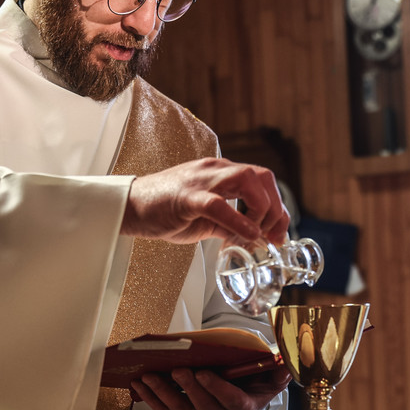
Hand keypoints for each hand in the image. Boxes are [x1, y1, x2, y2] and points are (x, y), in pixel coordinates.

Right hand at [121, 157, 289, 244]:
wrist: (130, 207)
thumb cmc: (164, 210)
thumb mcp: (206, 218)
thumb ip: (230, 224)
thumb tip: (254, 239)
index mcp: (221, 173)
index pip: (262, 179)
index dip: (278, 206)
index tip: (279, 232)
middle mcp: (215, 170)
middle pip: (262, 176)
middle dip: (274, 207)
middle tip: (271, 235)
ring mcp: (201, 180)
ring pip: (247, 181)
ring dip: (260, 210)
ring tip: (256, 234)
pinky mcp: (187, 196)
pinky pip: (220, 204)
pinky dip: (239, 220)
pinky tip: (247, 235)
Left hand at [132, 366, 291, 409]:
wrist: (242, 394)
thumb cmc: (253, 382)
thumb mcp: (270, 377)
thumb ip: (278, 372)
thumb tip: (286, 364)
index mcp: (244, 408)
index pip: (231, 400)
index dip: (217, 388)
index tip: (204, 373)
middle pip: (203, 406)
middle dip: (188, 387)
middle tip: (177, 369)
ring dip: (162, 393)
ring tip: (149, 377)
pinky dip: (150, 399)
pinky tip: (139, 385)